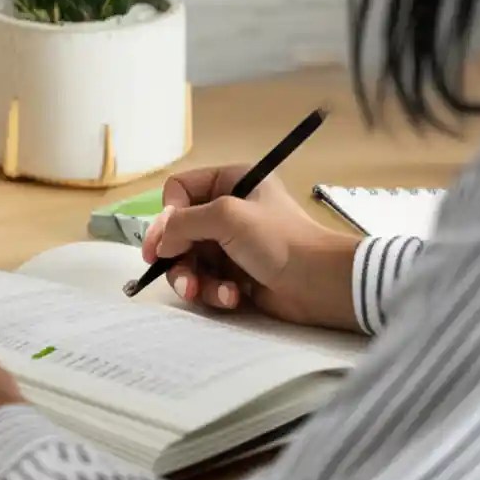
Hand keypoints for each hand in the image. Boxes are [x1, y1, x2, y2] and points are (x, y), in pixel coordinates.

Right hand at [141, 165, 362, 331]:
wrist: (320, 284)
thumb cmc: (279, 239)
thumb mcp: (227, 216)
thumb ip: (183, 222)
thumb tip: (160, 240)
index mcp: (230, 182)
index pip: (180, 190)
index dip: (168, 215)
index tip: (163, 242)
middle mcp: (228, 211)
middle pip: (179, 231)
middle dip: (176, 257)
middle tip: (180, 276)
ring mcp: (231, 244)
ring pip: (189, 261)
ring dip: (193, 279)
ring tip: (201, 291)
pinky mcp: (236, 274)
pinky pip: (207, 281)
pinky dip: (214, 291)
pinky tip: (232, 297)